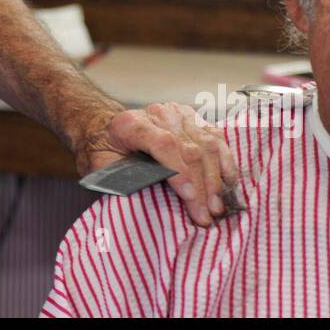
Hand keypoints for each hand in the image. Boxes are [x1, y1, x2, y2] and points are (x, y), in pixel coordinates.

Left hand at [77, 102, 242, 227]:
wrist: (109, 131)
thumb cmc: (106, 153)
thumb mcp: (101, 168)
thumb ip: (116, 179)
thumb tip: (140, 200)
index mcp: (131, 123)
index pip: (164, 144)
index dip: (180, 172)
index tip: (191, 198)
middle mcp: (158, 113)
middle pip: (189, 148)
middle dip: (201, 186)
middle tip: (206, 215)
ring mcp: (179, 113)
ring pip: (207, 144)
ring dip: (215, 179)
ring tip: (217, 207)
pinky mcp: (195, 118)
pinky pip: (217, 139)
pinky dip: (225, 162)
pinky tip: (228, 184)